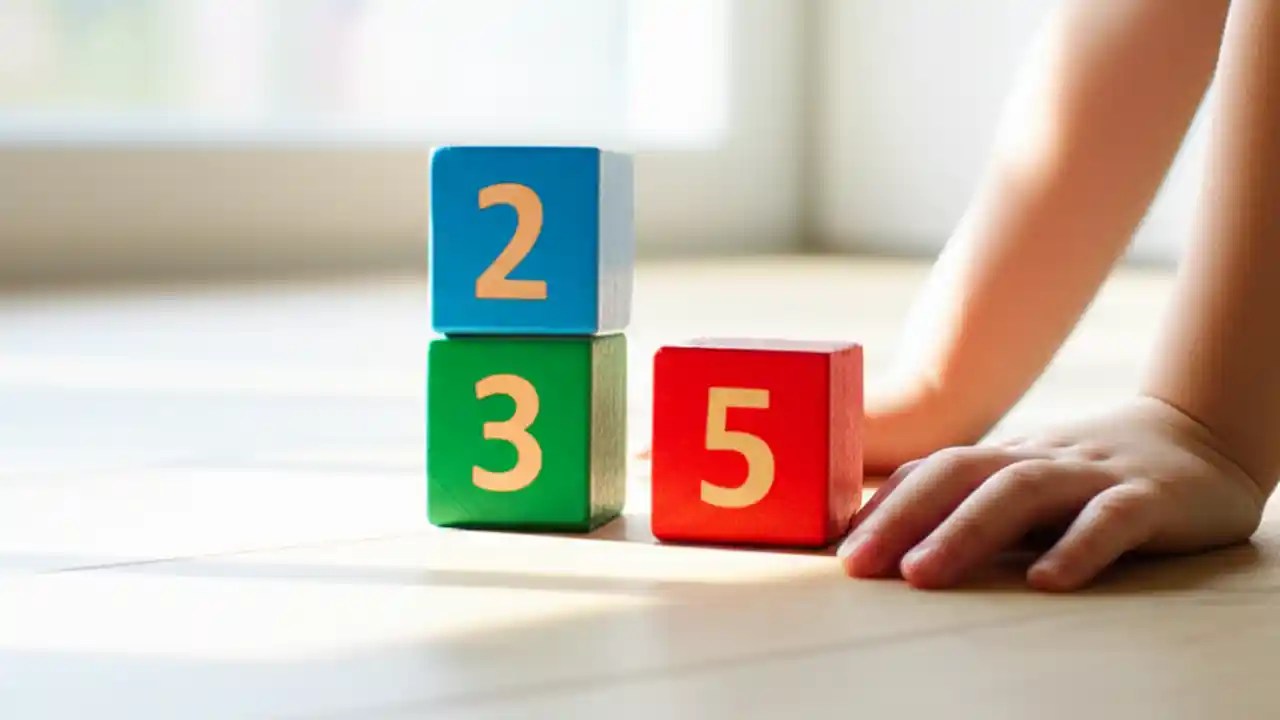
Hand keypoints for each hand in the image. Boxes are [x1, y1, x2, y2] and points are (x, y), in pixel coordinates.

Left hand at [839, 397, 1266, 590]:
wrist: (1199, 436)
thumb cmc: (1088, 476)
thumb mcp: (1026, 483)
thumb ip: (970, 505)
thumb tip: (889, 542)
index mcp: (1004, 458)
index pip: (930, 472)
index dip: (880, 507)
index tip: (835, 550)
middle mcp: (1037, 458)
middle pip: (959, 474)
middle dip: (901, 519)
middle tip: (857, 567)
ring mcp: (1092, 474)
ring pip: (1021, 491)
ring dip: (965, 532)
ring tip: (922, 576)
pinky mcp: (1150, 499)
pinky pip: (1111, 519)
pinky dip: (1076, 547)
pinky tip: (1045, 582)